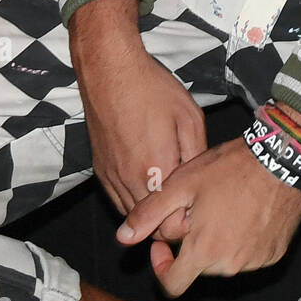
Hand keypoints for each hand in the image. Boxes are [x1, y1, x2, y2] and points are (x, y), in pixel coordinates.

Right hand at [70, 0, 206, 235]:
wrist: (109, 70)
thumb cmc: (152, 89)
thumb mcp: (189, 118)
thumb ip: (196, 158)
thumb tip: (201, 185)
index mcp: (155, 170)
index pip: (173, 227)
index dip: (189, 223)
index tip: (199, 207)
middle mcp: (129, 181)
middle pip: (152, 229)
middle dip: (171, 223)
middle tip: (187, 201)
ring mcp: (111, 177)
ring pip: (133, 218)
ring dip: (152, 214)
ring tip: (169, 192)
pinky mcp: (100, 171)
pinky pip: (118, 202)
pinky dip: (135, 201)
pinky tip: (149, 183)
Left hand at [116, 136, 300, 296]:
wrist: (280, 160)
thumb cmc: (232, 168)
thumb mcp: (181, 184)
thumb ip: (149, 213)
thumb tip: (124, 237)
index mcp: (204, 250)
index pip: (174, 284)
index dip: (162, 267)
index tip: (163, 246)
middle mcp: (230, 263)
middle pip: (199, 267)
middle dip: (193, 243)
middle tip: (198, 208)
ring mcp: (254, 261)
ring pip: (223, 260)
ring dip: (217, 241)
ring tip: (222, 205)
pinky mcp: (273, 253)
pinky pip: (248, 254)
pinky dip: (241, 239)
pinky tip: (242, 211)